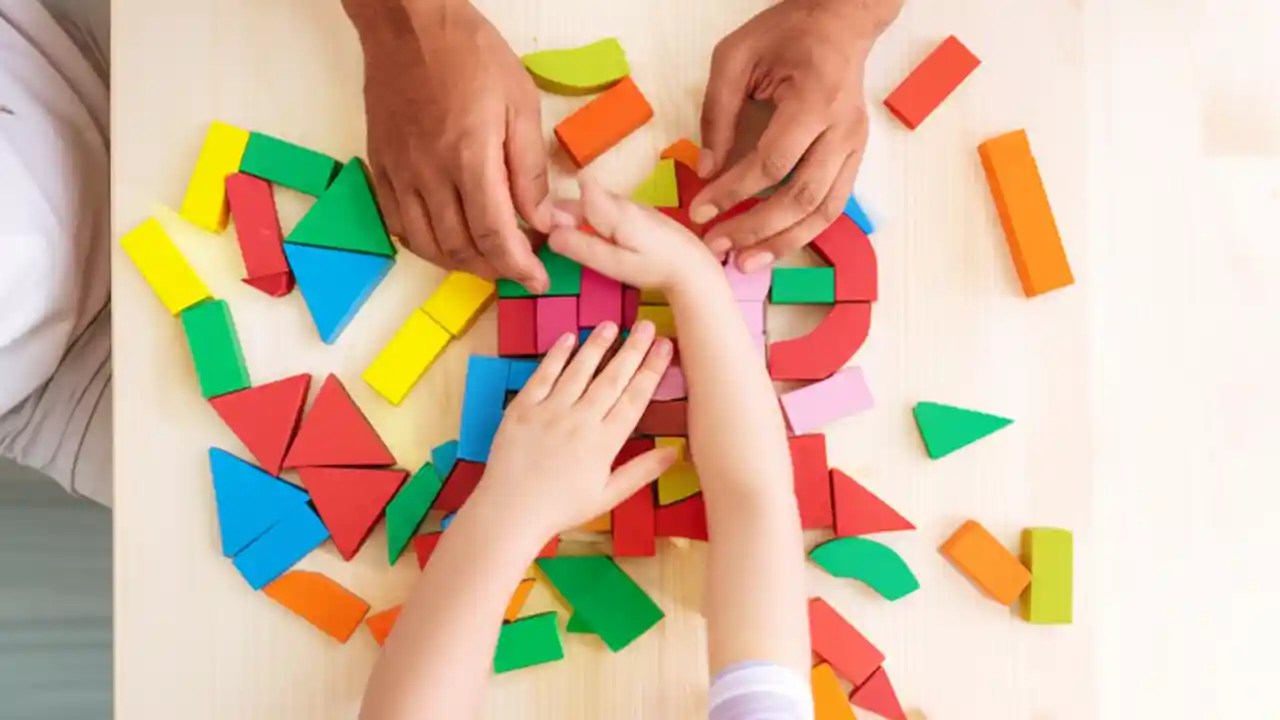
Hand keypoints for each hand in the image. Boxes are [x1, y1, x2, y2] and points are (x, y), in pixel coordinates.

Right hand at [345, 0, 551, 290]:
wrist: (410, 25)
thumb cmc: (472, 56)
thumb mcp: (521, 105)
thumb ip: (529, 169)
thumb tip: (542, 220)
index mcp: (470, 158)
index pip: (494, 234)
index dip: (517, 266)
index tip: (536, 279)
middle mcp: (429, 174)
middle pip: (459, 247)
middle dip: (492, 268)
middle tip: (516, 268)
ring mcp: (398, 172)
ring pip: (427, 244)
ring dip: (459, 263)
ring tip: (486, 260)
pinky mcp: (380, 166)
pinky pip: (397, 224)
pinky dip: (425, 244)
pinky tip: (446, 239)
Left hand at [471, 322, 676, 541]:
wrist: (509, 512)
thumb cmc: (561, 508)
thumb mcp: (608, 495)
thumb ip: (641, 471)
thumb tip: (675, 451)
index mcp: (604, 442)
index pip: (635, 398)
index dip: (652, 369)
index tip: (665, 347)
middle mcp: (580, 421)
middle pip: (612, 378)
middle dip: (632, 349)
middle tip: (648, 325)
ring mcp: (550, 412)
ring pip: (579, 370)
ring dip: (597, 345)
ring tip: (612, 324)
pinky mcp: (523, 408)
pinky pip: (543, 375)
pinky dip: (557, 355)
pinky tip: (569, 338)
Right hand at [547, 177, 721, 294]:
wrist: (694, 269)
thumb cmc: (654, 268)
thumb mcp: (614, 263)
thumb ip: (582, 246)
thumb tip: (549, 232)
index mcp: (613, 208)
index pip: (580, 186)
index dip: (559, 201)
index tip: (547, 225)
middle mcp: (621, 200)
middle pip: (584, 198)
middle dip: (564, 214)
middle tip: (556, 242)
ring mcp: (632, 205)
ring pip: (596, 205)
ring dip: (580, 219)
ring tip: (572, 244)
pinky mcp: (639, 215)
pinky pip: (609, 212)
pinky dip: (597, 223)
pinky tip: (599, 242)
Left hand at [691, 0, 900, 272]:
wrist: (841, 22)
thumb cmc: (788, 33)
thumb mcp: (736, 57)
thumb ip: (717, 113)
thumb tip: (706, 171)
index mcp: (815, 100)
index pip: (772, 162)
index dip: (734, 192)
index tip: (701, 209)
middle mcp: (843, 129)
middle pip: (801, 197)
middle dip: (756, 228)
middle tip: (717, 245)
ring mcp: (855, 146)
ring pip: (824, 211)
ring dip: (784, 242)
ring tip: (746, 262)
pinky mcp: (855, 156)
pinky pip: (833, 205)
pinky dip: (803, 231)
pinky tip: (774, 245)